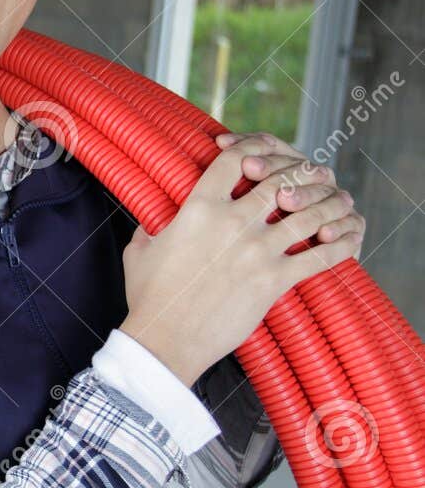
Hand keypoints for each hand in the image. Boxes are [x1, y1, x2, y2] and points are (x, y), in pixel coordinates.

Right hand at [117, 130, 365, 387]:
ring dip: (329, 204)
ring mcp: (256, 251)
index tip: (264, 152)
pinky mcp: (274, 281)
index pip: (236, 158)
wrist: (165, 340)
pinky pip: (319, 256)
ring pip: (308, 213)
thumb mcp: (139, 251)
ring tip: (339, 202)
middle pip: (280, 179)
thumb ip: (151, 227)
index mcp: (199, 208)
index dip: (255, 147)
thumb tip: (152, 221)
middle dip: (301, 174)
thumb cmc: (150, 298)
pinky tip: (348, 239)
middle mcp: (232, 223)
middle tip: (312, 177)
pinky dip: (340, 244)